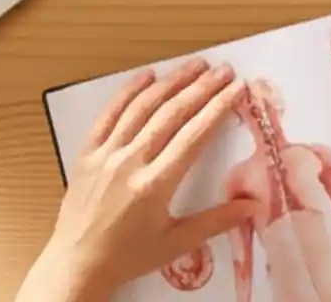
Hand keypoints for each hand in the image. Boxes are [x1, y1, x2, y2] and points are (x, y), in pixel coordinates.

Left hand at [17, 59, 257, 301]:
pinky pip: (109, 114)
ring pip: (142, 107)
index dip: (218, 108)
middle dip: (202, 88)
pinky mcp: (87, 153)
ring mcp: (106, 155)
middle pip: (172, 114)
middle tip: (224, 70)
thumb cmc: (129, 256)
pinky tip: (147, 76)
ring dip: (171, 82)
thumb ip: (216, 221)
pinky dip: (128, 92)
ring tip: (195, 65)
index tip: (237, 89)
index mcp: (155, 185)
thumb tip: (253, 204)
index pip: (194, 136)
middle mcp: (130, 163)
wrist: (77, 264)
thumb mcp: (177, 243)